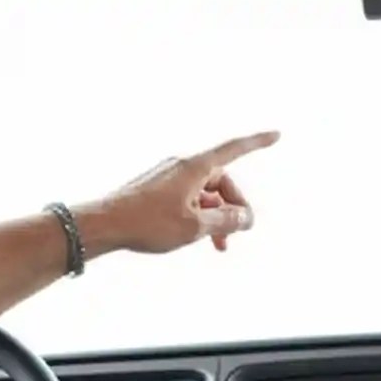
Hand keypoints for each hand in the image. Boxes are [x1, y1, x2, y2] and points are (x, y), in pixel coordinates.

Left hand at [78, 131, 279, 255]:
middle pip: (221, 182)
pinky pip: (188, 199)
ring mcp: (168, 177)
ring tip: (220, 245)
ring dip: (216, 216)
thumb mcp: (195, 226)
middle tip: (237, 234)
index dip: (257, 143)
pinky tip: (197, 238)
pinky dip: (199, 215)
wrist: (104, 225)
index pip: (234, 150)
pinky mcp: (156, 190)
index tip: (277, 135)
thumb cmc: (147, 223)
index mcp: (194, 167)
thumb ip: (226, 220)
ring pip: (205, 194)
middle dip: (233, 207)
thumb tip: (246, 217)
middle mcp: (182, 166)